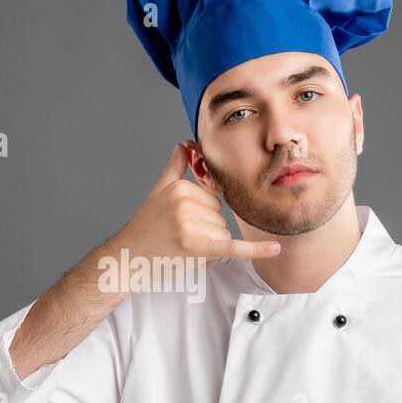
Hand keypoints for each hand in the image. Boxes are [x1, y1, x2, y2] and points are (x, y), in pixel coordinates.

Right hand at [113, 143, 280, 269]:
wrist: (127, 258)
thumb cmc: (145, 228)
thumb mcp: (158, 193)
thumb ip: (175, 168)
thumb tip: (184, 145)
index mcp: (180, 188)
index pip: (214, 202)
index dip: (202, 217)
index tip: (179, 224)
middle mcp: (185, 203)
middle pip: (220, 219)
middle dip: (205, 234)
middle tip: (178, 240)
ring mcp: (189, 225)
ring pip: (222, 236)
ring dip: (207, 248)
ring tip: (180, 250)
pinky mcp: (194, 247)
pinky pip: (232, 247)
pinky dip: (255, 250)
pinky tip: (274, 249)